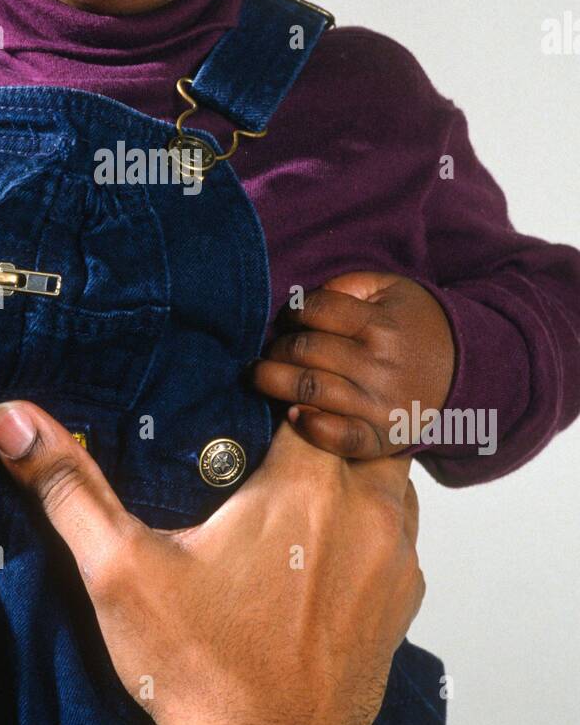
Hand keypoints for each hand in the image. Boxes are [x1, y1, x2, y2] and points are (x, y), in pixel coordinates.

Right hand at [0, 401, 423, 724]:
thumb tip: (15, 421)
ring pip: (393, 481)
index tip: (254, 392)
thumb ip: (71, 486)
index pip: (313, 395)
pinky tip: (330, 547)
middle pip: (364, 430)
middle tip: (281, 434)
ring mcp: (393, 565)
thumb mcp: (119, 570)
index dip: (285, 384)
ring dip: (358, 472)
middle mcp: (366, 516)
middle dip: (329, 422)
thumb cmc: (197, 671)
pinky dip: (374, 528)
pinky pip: (403, 541)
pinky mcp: (401, 610)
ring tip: (306, 484)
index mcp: (305, 489)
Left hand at [251, 271, 455, 458]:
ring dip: (273, 382)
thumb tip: (303, 302)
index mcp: (380, 324)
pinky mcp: (380, 437)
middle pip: (304, 351)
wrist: (464, 370)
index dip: (291, 313)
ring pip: (309, 390)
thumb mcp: (391, 291)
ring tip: (261, 376)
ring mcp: (379, 404)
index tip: (287, 320)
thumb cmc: (415, 326)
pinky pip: (339, 438)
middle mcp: (378, 364)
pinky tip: (293, 415)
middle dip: (276, 348)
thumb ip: (347, 286)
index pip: (314, 311)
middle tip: (273, 349)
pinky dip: (310, 428)